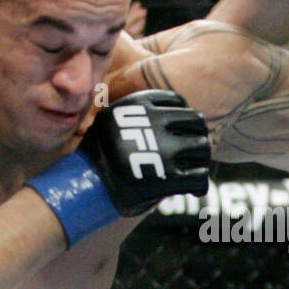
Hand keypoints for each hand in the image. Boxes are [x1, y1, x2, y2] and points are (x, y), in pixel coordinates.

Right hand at [27, 90, 209, 246]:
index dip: (183, 117)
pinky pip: (200, 176)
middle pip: (196, 122)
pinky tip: (192, 186)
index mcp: (139, 104)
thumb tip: (174, 111)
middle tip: (192, 150)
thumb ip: (138, 114)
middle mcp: (153, 123)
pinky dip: (199, 182)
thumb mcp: (111, 120)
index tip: (180, 130)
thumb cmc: (101, 155)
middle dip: (197, 136)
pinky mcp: (167, 177)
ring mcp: (162, 150)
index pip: (178, 101)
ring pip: (203, 148)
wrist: (85, 187)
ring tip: (192, 169)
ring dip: (200, 159)